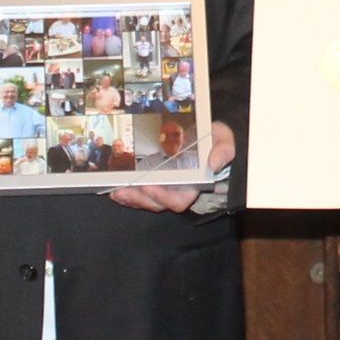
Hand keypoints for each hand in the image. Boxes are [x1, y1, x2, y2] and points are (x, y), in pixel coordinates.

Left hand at [110, 122, 234, 212]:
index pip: (178, 200)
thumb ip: (223, 150)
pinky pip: (139, 193)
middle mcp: (176, 190)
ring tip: (115, 191)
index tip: (149, 186)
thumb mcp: (224, 140)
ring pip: (145, 200)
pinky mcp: (152, 181)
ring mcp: (163, 187)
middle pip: (156, 203)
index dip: (163, 197)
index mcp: (193, 185)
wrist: (205, 136)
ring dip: (130, 198)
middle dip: (139, 199)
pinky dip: (127, 193)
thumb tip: (213, 163)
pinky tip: (115, 188)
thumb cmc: (214, 139)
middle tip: (122, 190)